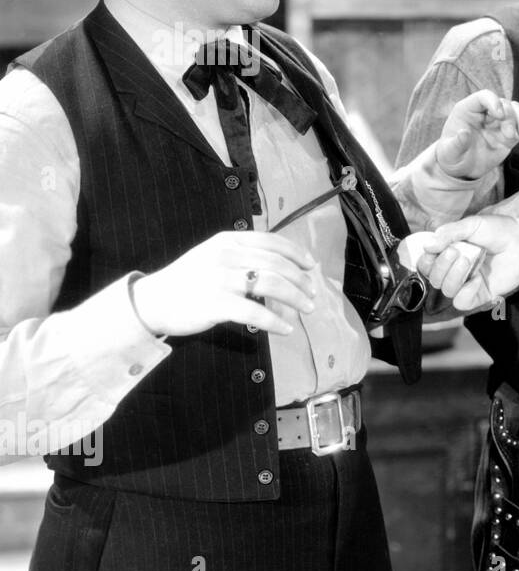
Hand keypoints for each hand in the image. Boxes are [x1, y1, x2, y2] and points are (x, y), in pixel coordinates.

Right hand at [131, 232, 318, 337]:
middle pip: (277, 265)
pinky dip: (275, 321)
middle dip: (301, 280)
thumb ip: (243, 256)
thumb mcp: (214, 255)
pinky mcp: (216, 303)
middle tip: (313, 294)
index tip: (311, 266)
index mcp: (229, 241)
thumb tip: (281, 267)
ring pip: (272, 284)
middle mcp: (227, 255)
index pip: (272, 241)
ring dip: (296, 297)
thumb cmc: (188, 280)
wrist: (152, 300)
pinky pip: (255, 312)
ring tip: (307, 309)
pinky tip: (285, 329)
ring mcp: (221, 279)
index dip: (296, 253)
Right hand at [411, 216, 518, 310]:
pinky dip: (465, 292)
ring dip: (453, 276)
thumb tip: (427, 245)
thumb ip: (449, 233)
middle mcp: (455, 269)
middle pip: (433, 278)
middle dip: (441, 266)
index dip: (425, 260)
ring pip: (446, 290)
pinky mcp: (480, 294)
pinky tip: (476, 279)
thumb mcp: (472, 224)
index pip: (425, 264)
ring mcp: (467, 283)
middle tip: (456, 252)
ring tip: (468, 260)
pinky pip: (462, 302)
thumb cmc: (499, 230)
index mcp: (449, 253)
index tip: (435, 249)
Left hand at [433, 89, 518, 180]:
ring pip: (516, 112)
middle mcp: (486, 112)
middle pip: (504, 104)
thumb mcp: (449, 152)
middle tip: (509, 135)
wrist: (463, 170)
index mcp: (469, 110)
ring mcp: (500, 123)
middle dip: (510, 117)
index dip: (494, 102)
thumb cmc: (452, 156)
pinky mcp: (511, 135)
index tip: (499, 115)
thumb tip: (463, 133)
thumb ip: (456, 143)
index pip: (484, 96)